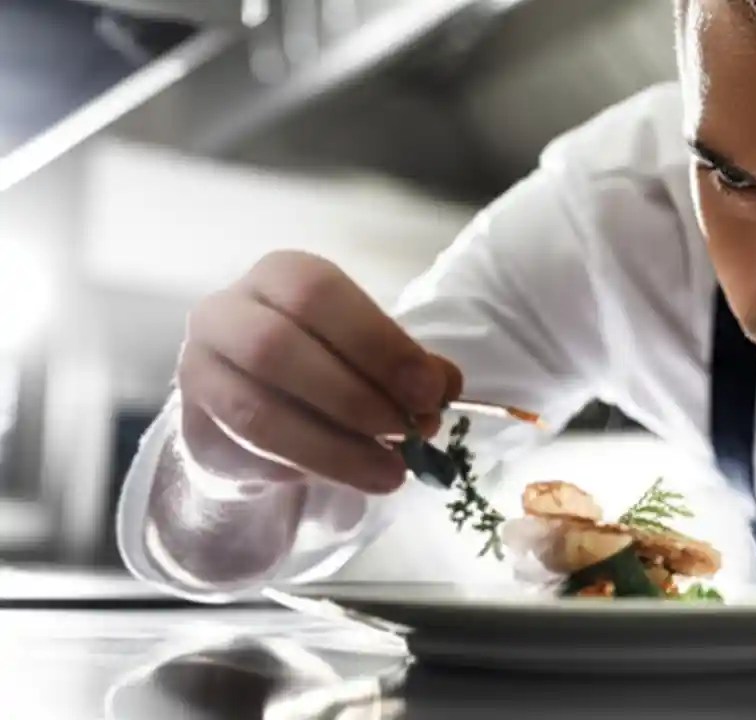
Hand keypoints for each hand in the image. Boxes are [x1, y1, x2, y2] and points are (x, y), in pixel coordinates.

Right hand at [176, 251, 461, 493]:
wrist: (250, 412)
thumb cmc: (321, 367)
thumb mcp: (370, 357)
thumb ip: (409, 367)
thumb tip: (445, 385)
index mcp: (281, 276)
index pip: (320, 292)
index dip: (378, 343)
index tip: (429, 391)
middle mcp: (228, 312)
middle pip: (278, 347)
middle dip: (355, 396)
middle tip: (410, 431)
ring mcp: (200, 369)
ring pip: (259, 412)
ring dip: (335, 447)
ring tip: (392, 470)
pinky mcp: (195, 426)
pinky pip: (249, 454)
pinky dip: (309, 467)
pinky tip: (351, 475)